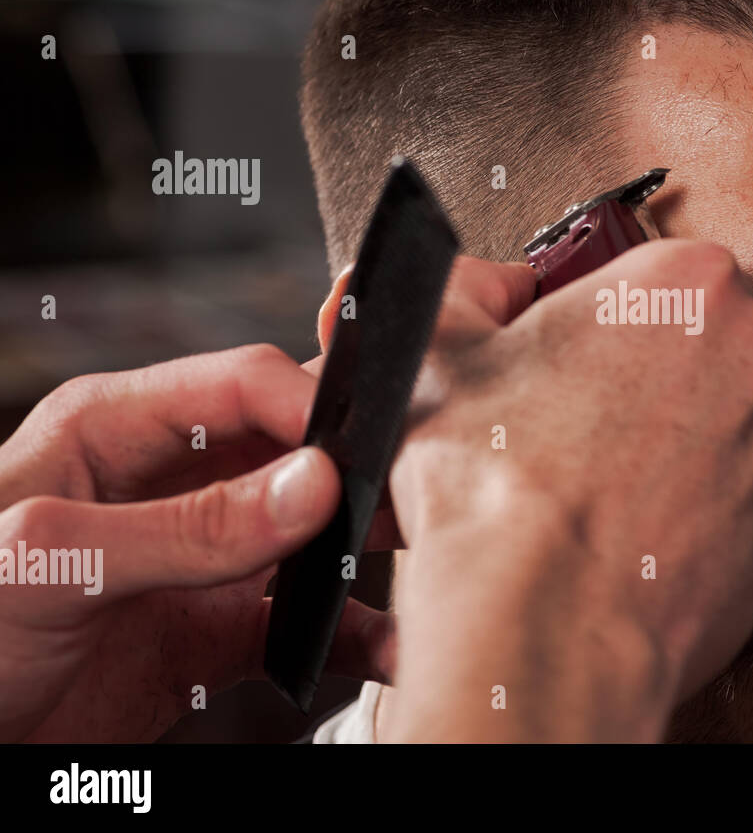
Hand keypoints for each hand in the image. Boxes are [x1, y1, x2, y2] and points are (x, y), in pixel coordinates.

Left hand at [0, 345, 395, 741]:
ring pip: (311, 532)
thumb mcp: (56, 561)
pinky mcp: (214, 629)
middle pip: (294, 450)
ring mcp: (199, 556)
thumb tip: (311, 485)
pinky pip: (302, 621)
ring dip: (364, 551)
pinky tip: (383, 644)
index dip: (313, 411)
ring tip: (419, 566)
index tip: (365, 456)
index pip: (246, 385)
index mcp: (119, 427)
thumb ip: (187, 524)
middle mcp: (172, 481)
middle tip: (414, 500)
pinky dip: (349, 633)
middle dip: (360, 471)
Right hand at [388, 242, 752, 739]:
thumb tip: (490, 288)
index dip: (619, 322)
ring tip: (622, 494)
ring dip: (700, 451)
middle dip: (668, 383)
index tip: (588, 363)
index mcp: (690, 283)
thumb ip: (468, 289)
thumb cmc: (497, 490)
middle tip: (598, 432)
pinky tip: (657, 538)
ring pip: (749, 430)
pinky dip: (723, 521)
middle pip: (720, 351)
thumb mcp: (435, 348)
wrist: (540, 624)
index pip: (668, 279)